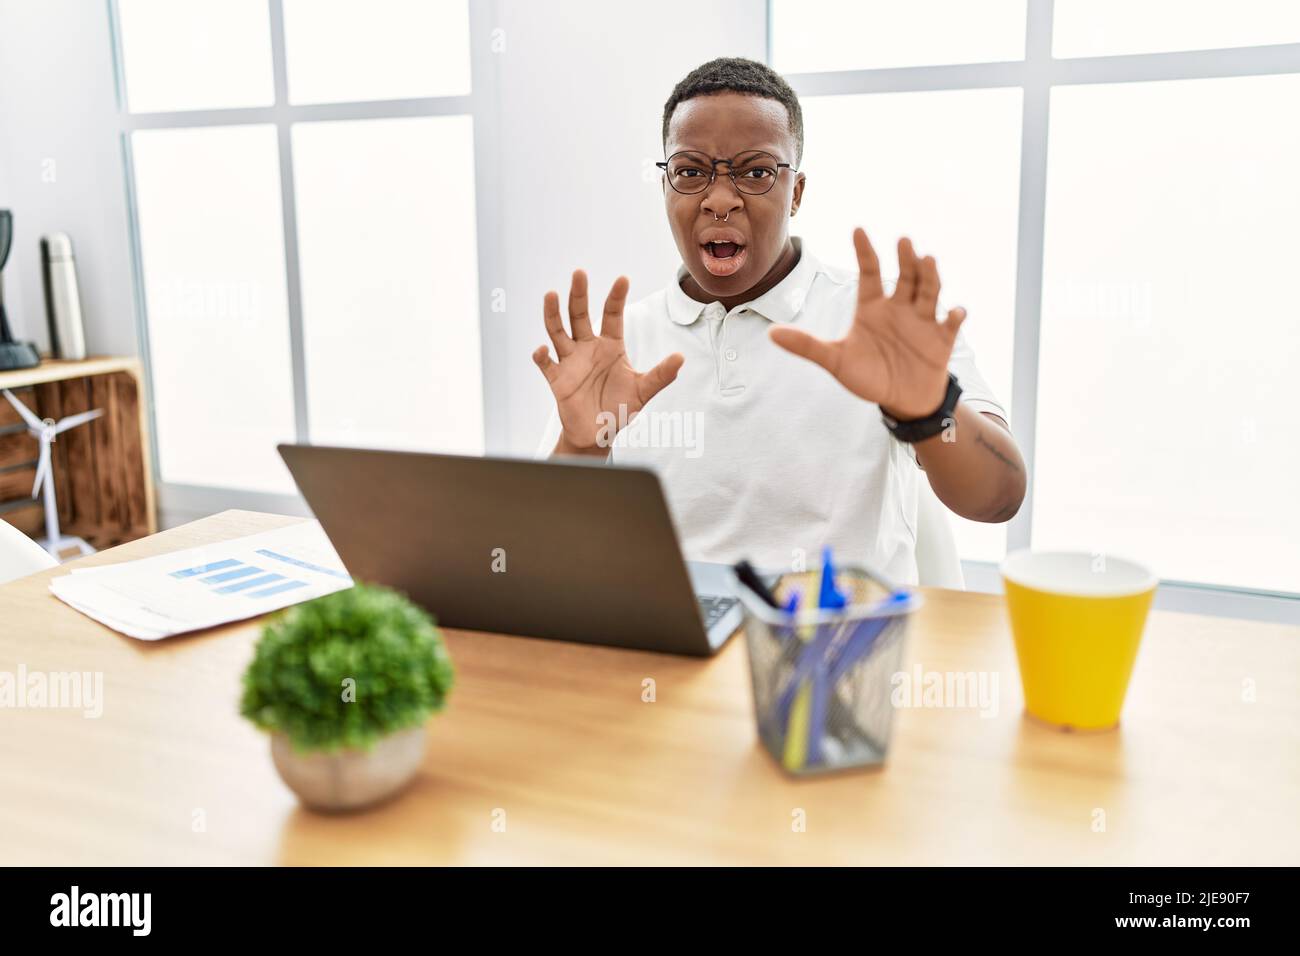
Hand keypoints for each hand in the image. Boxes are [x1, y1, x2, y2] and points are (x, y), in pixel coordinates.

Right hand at [533, 270, 684, 451]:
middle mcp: (588, 348)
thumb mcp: (642, 391)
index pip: (612, 315)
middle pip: (580, 315)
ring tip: (550, 294)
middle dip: (579, 294)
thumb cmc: (620, 409)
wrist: (598, 434)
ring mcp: (570, 361)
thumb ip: (660, 375)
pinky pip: (546, 364)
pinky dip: (542, 356)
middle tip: (579, 273)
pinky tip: (542, 350)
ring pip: (558, 331)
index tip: (622, 279)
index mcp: (610, 346)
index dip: (616, 297)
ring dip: (553, 314)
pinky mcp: (557, 378)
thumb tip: (681, 358)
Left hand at [769, 228, 966, 418]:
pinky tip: (956, 311)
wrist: (900, 402)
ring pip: (928, 292)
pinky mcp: (942, 339)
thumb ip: (806, 346)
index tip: (858, 229)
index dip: (864, 252)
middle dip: (905, 259)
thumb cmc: (868, 376)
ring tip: (928, 260)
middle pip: (904, 276)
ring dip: (930, 277)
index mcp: (872, 307)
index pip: (869, 272)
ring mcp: (923, 321)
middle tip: (903, 240)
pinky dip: (955, 316)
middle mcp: (899, 307)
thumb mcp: (836, 361)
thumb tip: (770, 334)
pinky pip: (951, 324)